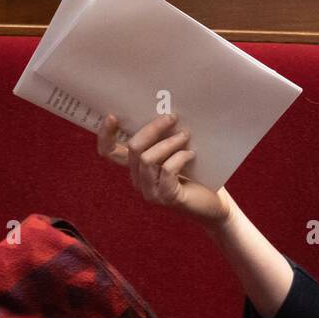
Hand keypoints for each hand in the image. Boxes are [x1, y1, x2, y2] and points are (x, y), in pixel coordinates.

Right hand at [97, 113, 230, 228]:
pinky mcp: (167, 198)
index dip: (105, 135)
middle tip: (172, 118)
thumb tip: (165, 113)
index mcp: (135, 167)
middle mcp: (138, 180)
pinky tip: (191, 154)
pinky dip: (179, 157)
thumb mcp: (174, 153)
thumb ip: (164, 140)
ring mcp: (150, 191)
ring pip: (148, 159)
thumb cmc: (195, 175)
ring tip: (186, 135)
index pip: (110, 152)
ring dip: (169, 142)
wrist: (212, 204)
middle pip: (133, 148)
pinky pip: (167, 171)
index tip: (113, 116)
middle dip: (152, 129)